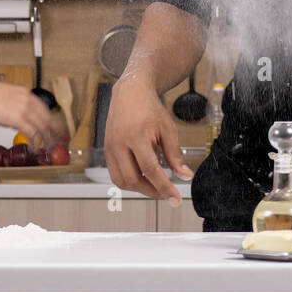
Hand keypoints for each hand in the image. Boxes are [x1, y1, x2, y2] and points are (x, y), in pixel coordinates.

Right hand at [0, 81, 66, 147]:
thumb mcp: (4, 94)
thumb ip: (13, 103)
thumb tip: (14, 113)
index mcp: (25, 93)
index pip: (44, 108)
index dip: (51, 119)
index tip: (54, 126)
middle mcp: (28, 100)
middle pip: (48, 118)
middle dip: (55, 131)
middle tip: (59, 139)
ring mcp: (25, 110)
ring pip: (42, 127)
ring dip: (47, 139)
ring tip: (49, 147)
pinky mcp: (19, 120)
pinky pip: (32, 134)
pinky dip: (34, 142)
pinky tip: (35, 148)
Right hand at [104, 76, 189, 203]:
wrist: (130, 93)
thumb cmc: (149, 108)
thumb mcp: (167, 129)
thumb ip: (175, 154)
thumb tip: (184, 175)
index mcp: (136, 136)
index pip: (151, 170)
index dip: (164, 187)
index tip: (175, 199)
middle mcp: (119, 144)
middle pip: (133, 179)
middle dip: (151, 191)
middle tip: (166, 193)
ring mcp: (110, 148)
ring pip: (121, 181)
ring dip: (139, 188)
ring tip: (155, 186)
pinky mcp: (107, 150)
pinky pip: (115, 174)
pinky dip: (129, 181)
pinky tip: (142, 178)